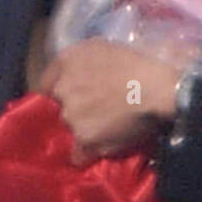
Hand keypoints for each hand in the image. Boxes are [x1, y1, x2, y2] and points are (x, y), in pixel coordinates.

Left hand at [39, 38, 198, 162]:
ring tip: (106, 129)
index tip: (69, 98)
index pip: (46, 84)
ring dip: (83, 130)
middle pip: (60, 107)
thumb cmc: (135, 64)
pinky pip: (79, 154)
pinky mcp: (84, 140)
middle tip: (96, 110)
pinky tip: (102, 148)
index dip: (58, 92)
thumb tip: (75, 73)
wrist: (156, 89)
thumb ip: (80, 59)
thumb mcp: (102, 47)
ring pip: (70, 129)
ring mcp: (71, 116)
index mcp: (65, 63)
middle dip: (73, 109)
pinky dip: (87, 154)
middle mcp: (62, 89)